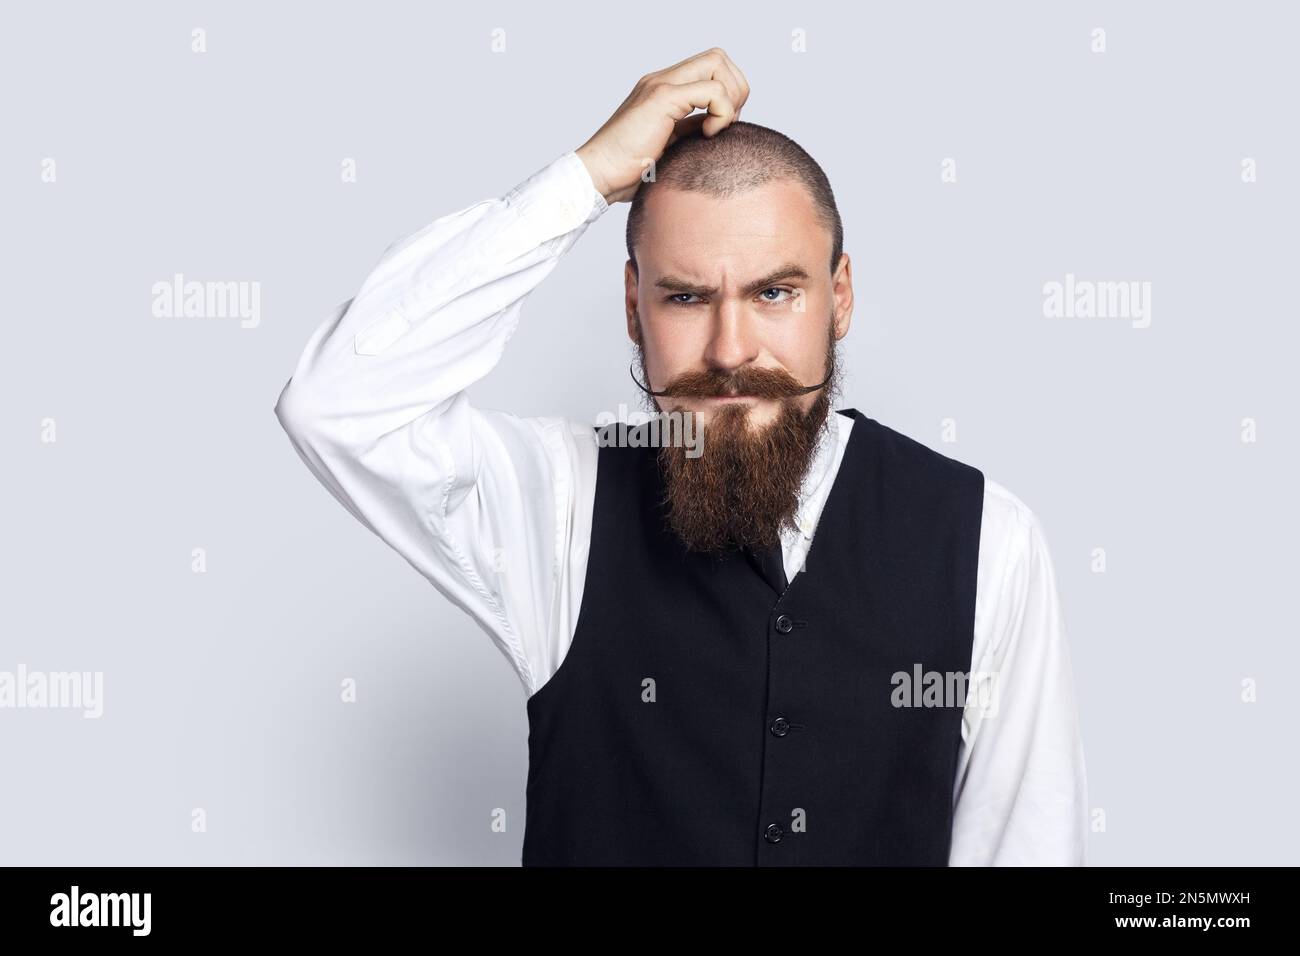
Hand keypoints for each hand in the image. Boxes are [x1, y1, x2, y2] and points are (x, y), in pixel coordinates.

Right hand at [575, 47, 749, 204]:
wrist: (598, 176)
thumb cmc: (627, 171)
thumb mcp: (669, 146)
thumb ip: (690, 130)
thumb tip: (719, 128)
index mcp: (663, 90)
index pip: (710, 67)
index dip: (728, 93)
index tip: (721, 127)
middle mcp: (661, 80)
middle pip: (718, 58)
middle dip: (735, 90)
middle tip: (725, 125)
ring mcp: (660, 86)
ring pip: (717, 64)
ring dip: (729, 99)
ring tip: (715, 130)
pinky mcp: (662, 98)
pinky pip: (712, 90)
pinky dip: (721, 113)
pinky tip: (707, 136)